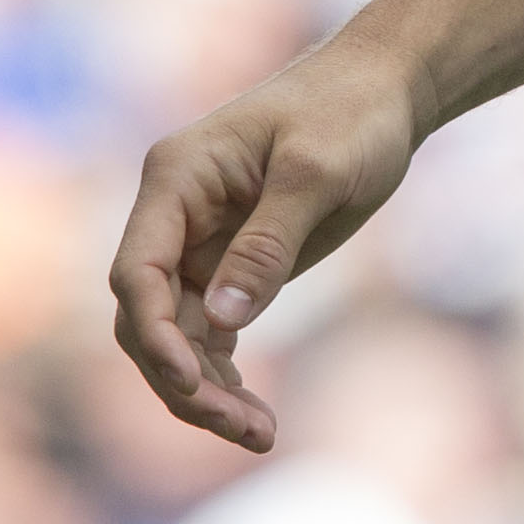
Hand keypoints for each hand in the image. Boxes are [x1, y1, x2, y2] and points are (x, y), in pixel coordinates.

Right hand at [107, 33, 423, 451]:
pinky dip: (224, 374)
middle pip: (148, 317)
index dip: (156, 336)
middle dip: (183, 379)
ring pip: (177, 335)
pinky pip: (209, 332)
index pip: (136, 273)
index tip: (194, 384)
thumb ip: (269, 243)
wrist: (386, 88)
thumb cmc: (352, 113)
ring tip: (259, 435)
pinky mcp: (231, 263)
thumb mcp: (319, 172)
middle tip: (244, 428)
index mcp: (175, 179)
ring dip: (205, 390)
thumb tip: (224, 321)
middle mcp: (173, 215)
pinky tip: (254, 416)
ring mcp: (199, 242)